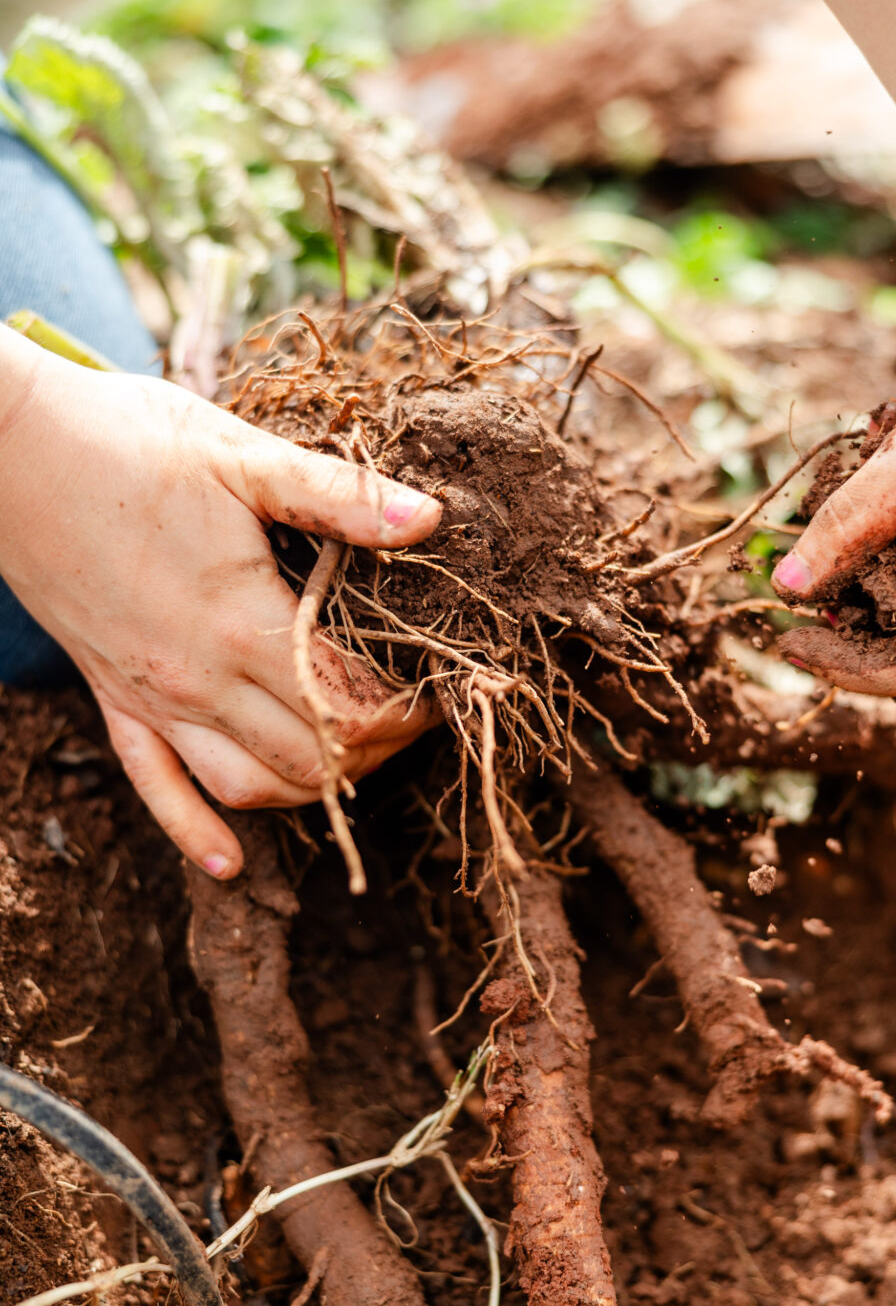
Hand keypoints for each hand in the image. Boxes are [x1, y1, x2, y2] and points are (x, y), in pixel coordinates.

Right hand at [0, 326, 441, 874]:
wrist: (6, 451)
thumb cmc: (125, 442)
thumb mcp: (241, 456)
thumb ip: (339, 497)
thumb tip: (432, 520)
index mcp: (241, 625)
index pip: (350, 709)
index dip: (408, 711)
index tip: (441, 685)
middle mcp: (197, 681)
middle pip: (312, 760)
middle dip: (379, 752)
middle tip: (417, 718)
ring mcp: (150, 699)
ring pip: (247, 787)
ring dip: (311, 790)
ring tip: (357, 763)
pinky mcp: (113, 698)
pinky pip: (157, 787)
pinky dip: (195, 830)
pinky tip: (229, 863)